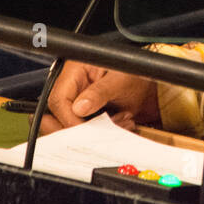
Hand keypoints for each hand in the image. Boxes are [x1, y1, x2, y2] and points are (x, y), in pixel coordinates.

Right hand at [39, 61, 159, 135]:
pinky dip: (100, 133)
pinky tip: (120, 122)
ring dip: (95, 132)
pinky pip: (82, 131)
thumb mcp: (120, 80)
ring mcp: (75, 101)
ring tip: (122, 120)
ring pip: (69, 128)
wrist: (147, 82)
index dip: (69, 120)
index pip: (58, 100)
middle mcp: (70, 86)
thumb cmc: (133, 73)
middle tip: (109, 126)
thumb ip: (100, 92)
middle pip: (56, 117)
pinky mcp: (83, 115)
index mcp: (74, 70)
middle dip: (81, 129)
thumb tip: (79, 108)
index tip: (86, 132)